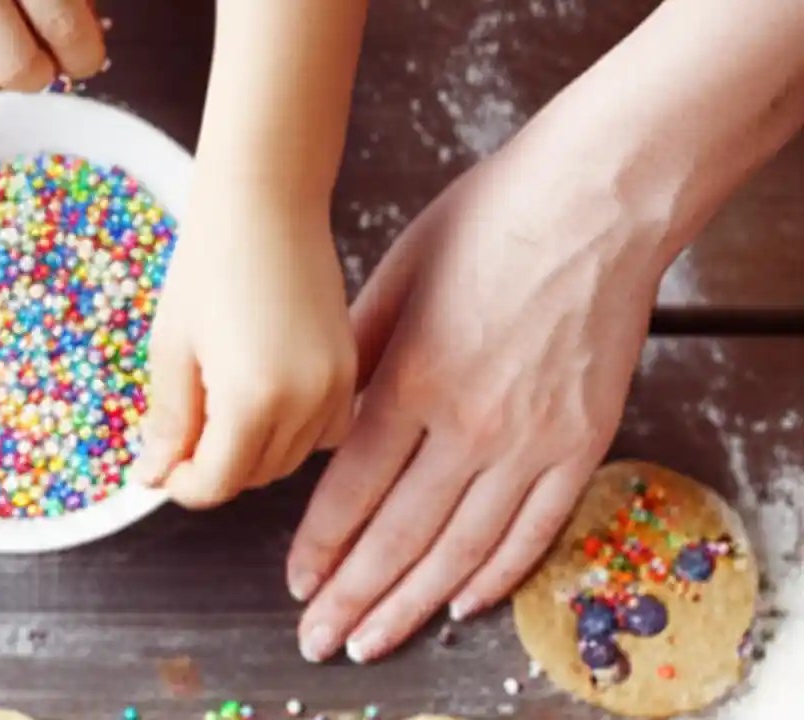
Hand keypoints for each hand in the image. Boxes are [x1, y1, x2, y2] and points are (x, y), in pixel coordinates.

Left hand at [131, 179, 356, 508]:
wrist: (265, 202)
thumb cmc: (208, 265)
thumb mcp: (172, 349)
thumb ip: (169, 423)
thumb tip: (153, 480)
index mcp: (250, 400)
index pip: (215, 484)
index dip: (182, 485)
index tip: (161, 467)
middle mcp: (304, 403)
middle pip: (253, 477)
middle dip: (213, 469)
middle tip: (183, 434)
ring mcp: (336, 386)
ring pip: (290, 461)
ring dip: (251, 455)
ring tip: (218, 410)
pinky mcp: (350, 368)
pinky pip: (325, 433)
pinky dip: (294, 435)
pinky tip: (264, 401)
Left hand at [288, 151, 670, 663]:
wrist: (595, 201)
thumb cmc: (488, 224)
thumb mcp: (394, 276)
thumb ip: (355, 357)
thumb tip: (322, 420)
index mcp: (412, 380)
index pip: (351, 491)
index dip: (320, 546)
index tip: (298, 582)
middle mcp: (470, 425)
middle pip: (399, 535)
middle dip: (353, 596)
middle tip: (321, 641)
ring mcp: (533, 440)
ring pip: (463, 549)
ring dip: (414, 604)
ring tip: (375, 641)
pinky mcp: (583, 442)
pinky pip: (536, 528)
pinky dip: (498, 573)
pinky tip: (463, 603)